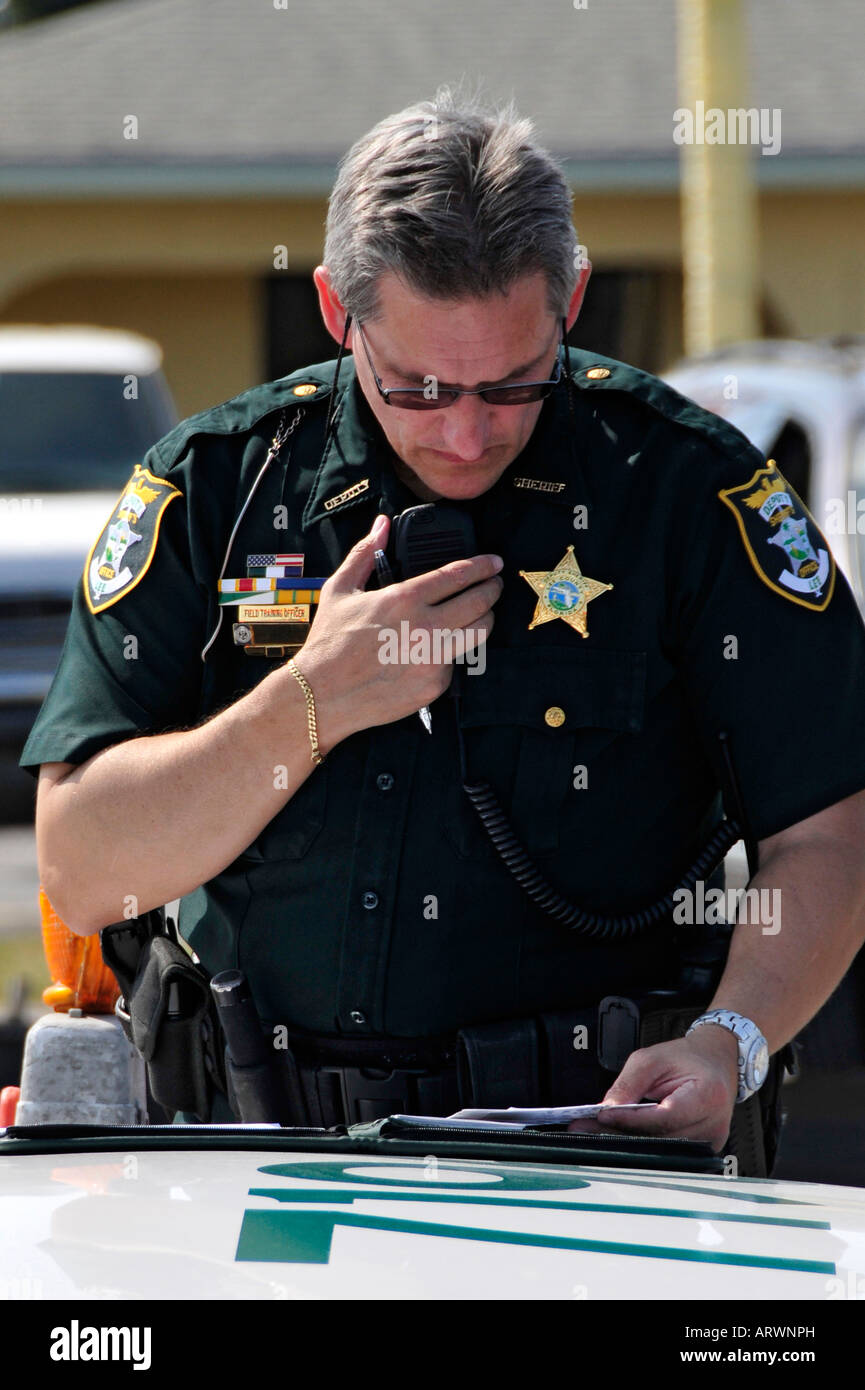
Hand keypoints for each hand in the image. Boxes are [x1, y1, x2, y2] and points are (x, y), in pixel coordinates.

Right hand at [294, 513, 503, 751]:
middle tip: (495, 585)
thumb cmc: (329, 642)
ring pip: (480, 633)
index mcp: (404, 599)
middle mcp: (425, 627)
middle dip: (493, 589)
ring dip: (486, 619)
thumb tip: (381, 524)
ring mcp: (434, 659)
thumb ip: (364, 553)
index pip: (459, 575)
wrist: (323, 696)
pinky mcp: (435, 685)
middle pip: (480, 603)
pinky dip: (452, 652)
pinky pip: (456, 663)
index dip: (483, 566)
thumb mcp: (340, 589)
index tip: (494, 563)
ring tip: (482, 613)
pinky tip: (440, 648)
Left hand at [567, 1025, 739, 1151]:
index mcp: (708, 1095)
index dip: (631, 1119)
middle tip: (587, 1128)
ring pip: (662, 1150)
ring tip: (597, 1132)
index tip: (602, 1116)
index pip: (665, 1116)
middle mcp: (714, 1124)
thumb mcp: (652, 1058)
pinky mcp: (703, 1150)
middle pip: (662, 1139)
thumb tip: (607, 1109)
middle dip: (623, 1134)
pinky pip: (669, 1152)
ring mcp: (712, 1141)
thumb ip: (629, 1084)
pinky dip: (645, 1145)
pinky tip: (622, 1136)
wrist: (717, 1061)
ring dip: (630, 1142)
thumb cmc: (687, 1058)